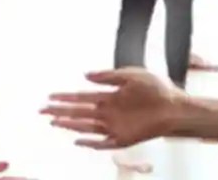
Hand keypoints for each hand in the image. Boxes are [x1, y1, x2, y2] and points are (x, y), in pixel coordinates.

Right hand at [41, 68, 185, 149]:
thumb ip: (108, 75)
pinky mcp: (123, 139)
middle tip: (42, 111)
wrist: (176, 106)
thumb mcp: (131, 74)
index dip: (65, 97)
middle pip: (79, 112)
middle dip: (60, 111)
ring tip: (53, 123)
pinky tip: (77, 141)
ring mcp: (114, 126)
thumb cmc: (158, 89)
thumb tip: (85, 75)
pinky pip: (102, 143)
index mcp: (110, 96)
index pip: (82, 97)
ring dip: (70, 125)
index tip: (50, 96)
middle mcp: (109, 112)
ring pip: (86, 127)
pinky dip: (90, 143)